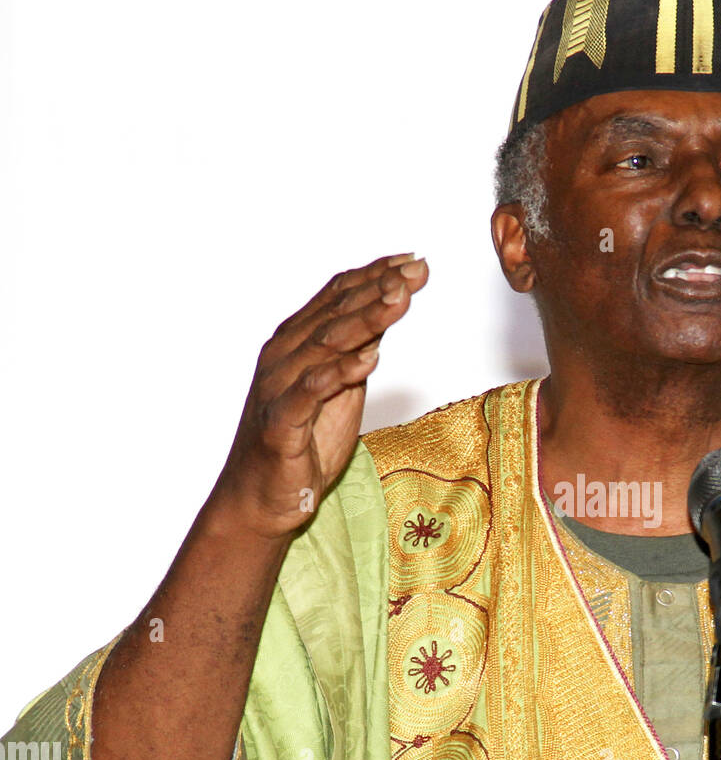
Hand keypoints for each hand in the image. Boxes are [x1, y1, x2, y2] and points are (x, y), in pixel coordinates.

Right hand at [208, 252, 427, 540]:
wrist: (264, 498)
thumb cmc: (303, 443)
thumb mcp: (341, 389)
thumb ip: (357, 350)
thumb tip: (386, 312)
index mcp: (297, 342)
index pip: (338, 296)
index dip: (376, 275)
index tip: (414, 260)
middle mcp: (284, 356)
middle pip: (336, 313)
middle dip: (379, 288)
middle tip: (417, 269)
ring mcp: (280, 388)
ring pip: (326, 344)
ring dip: (366, 319)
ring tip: (400, 298)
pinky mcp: (282, 424)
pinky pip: (312, 392)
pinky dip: (340, 373)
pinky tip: (370, 358)